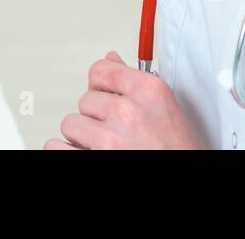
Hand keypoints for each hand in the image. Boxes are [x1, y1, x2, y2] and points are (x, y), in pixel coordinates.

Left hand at [44, 51, 202, 148]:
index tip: (106, 97)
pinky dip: (67, 151)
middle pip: (85, 100)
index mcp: (149, 92)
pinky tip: (86, 153)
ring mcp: (109, 139)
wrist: (187, 184)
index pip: (100, 69)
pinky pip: (57, 147)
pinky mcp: (93, 159)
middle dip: (97, 117)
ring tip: (106, 147)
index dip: (101, 86)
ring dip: (84, 137)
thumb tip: (110, 59)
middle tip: (119, 133)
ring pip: (71, 124)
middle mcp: (128, 112)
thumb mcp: (166, 111)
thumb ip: (135, 83)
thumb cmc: (179, 151)